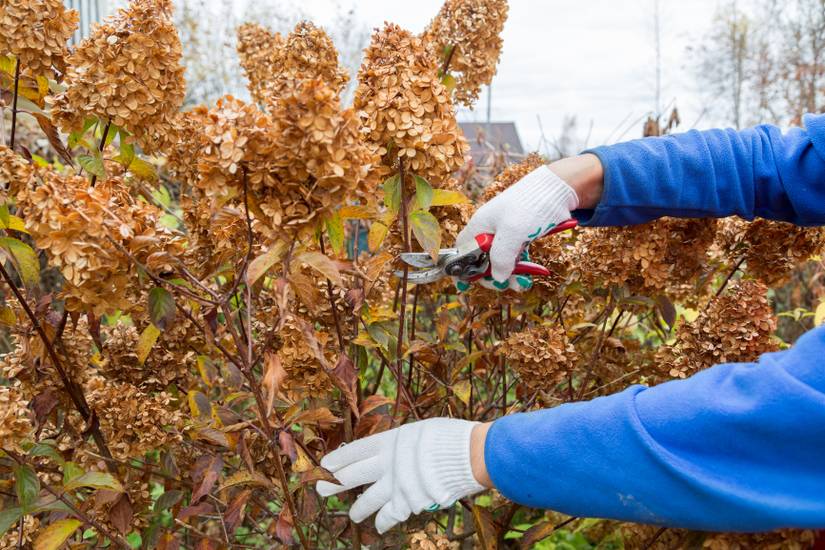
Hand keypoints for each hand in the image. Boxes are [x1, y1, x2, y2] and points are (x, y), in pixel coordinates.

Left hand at [316, 418, 486, 533]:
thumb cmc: (449, 438)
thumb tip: (392, 452)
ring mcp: (398, 484)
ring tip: (354, 515)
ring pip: (369, 500)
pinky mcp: (410, 502)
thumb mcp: (420, 432)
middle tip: (321, 489)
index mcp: (390, 440)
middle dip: (335, 482)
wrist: (471, 454)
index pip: (356, 450)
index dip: (339, 458)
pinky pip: (391, 515)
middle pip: (354, 475)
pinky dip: (385, 521)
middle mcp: (388, 463)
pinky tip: (380, 525)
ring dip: (359, 509)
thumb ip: (402, 445)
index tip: (324, 464)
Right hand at [456, 155, 602, 291]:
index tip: (465, 285)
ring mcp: (505, 234)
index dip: (460, 268)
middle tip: (502, 284)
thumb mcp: (512, 233)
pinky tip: (529, 276)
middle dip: (491, 275)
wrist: (556, 191)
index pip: (462, 250)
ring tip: (521, 283)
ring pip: (500, 261)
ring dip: (509, 275)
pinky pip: (515, 258)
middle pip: (481, 260)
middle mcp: (489, 231)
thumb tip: (498, 278)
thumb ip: (501, 257)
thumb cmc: (529, 207)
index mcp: (479, 226)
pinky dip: (520, 269)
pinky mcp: (520, 237)